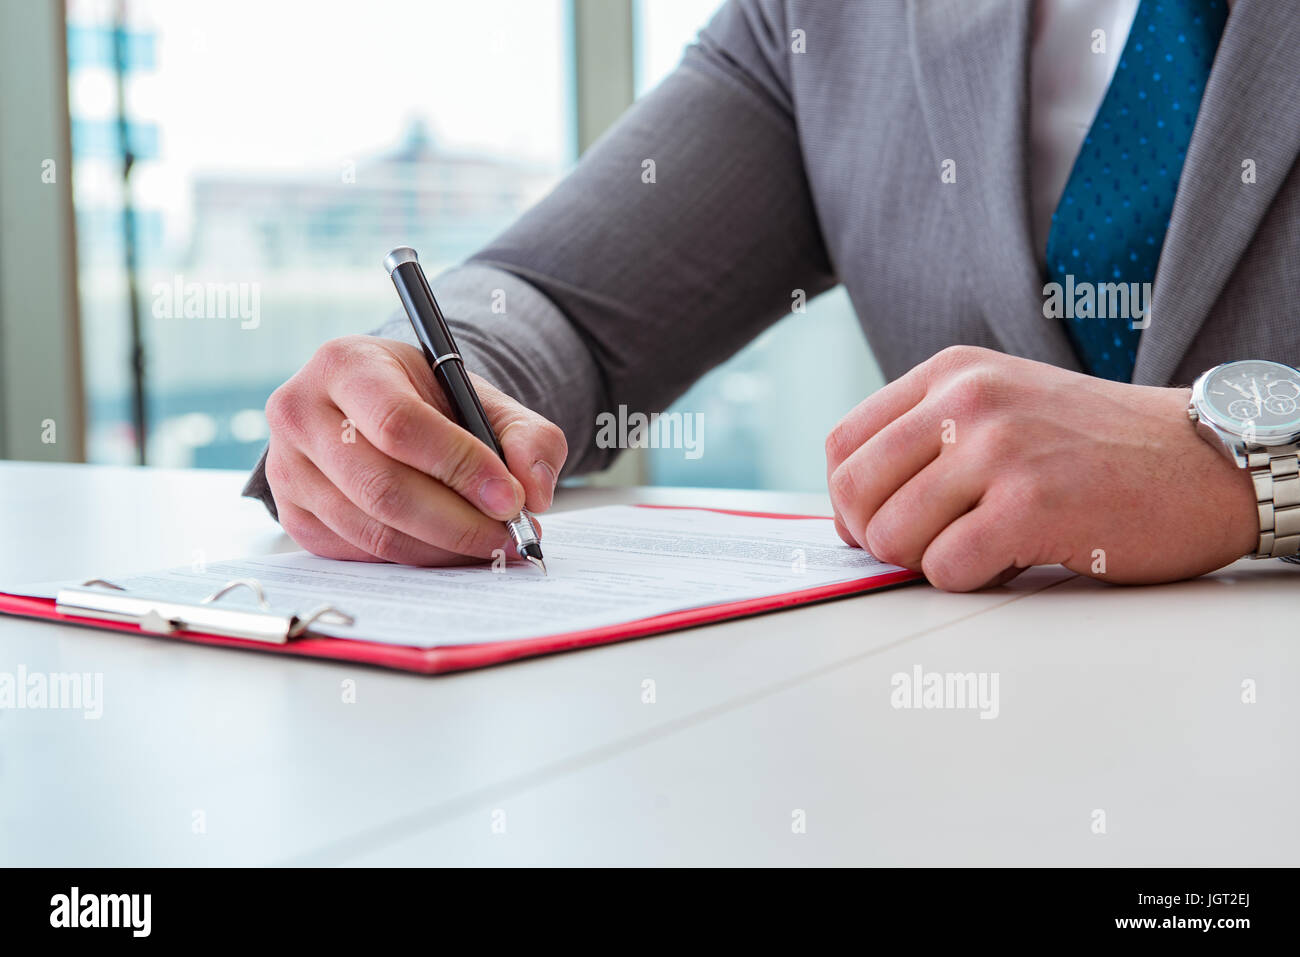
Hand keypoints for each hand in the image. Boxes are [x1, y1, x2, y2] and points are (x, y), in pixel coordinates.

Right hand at [263, 335, 566, 564]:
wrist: (375, 412)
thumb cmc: (429, 402)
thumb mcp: (483, 399)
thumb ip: (526, 435)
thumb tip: (534, 490)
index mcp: (346, 364)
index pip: (399, 424)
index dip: (461, 467)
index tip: (512, 498)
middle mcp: (300, 413)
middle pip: (383, 487)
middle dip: (459, 522)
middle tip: (511, 536)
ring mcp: (287, 469)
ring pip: (372, 530)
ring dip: (443, 548)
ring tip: (492, 544)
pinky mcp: (294, 515)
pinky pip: (359, 553)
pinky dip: (415, 559)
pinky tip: (451, 548)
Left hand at [825, 346, 1257, 590]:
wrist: (1203, 460)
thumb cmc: (1097, 447)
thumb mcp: (1002, 406)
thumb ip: (928, 438)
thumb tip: (854, 510)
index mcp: (952, 373)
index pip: (843, 444)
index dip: (849, 500)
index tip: (876, 523)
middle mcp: (968, 400)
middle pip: (855, 492)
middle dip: (878, 538)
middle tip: (926, 548)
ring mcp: (999, 448)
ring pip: (892, 535)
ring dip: (925, 562)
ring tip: (979, 548)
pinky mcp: (1031, 503)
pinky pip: (945, 567)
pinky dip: (966, 580)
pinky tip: (1008, 560)